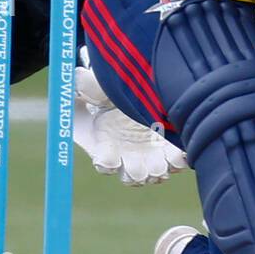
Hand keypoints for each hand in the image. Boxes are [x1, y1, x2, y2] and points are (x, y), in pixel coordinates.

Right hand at [74, 61, 186, 185]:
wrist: (139, 93)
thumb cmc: (114, 94)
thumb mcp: (101, 87)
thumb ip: (87, 85)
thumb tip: (76, 76)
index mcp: (107, 146)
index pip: (105, 164)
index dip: (108, 164)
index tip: (112, 157)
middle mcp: (129, 157)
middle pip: (132, 177)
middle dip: (138, 170)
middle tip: (145, 161)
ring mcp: (150, 157)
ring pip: (155, 174)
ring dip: (159, 168)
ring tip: (163, 155)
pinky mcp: (169, 152)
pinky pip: (176, 164)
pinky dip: (178, 159)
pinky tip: (177, 149)